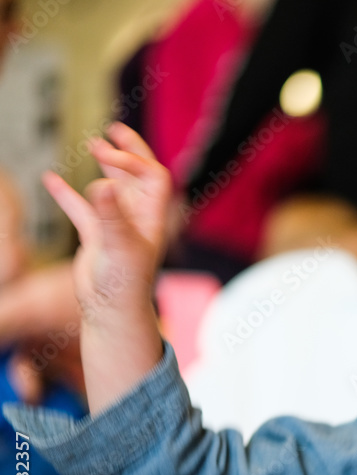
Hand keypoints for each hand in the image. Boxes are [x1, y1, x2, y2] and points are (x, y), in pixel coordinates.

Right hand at [42, 122, 172, 320]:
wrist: (110, 310)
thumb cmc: (124, 283)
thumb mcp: (119, 246)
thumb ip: (111, 215)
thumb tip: (105, 185)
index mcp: (152, 216)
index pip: (153, 176)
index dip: (135, 160)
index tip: (108, 155)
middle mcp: (137, 217)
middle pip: (138, 176)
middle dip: (128, 152)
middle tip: (113, 130)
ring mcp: (116, 225)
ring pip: (111, 187)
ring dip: (103, 167)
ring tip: (92, 144)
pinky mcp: (95, 236)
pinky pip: (80, 208)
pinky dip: (66, 193)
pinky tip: (49, 178)